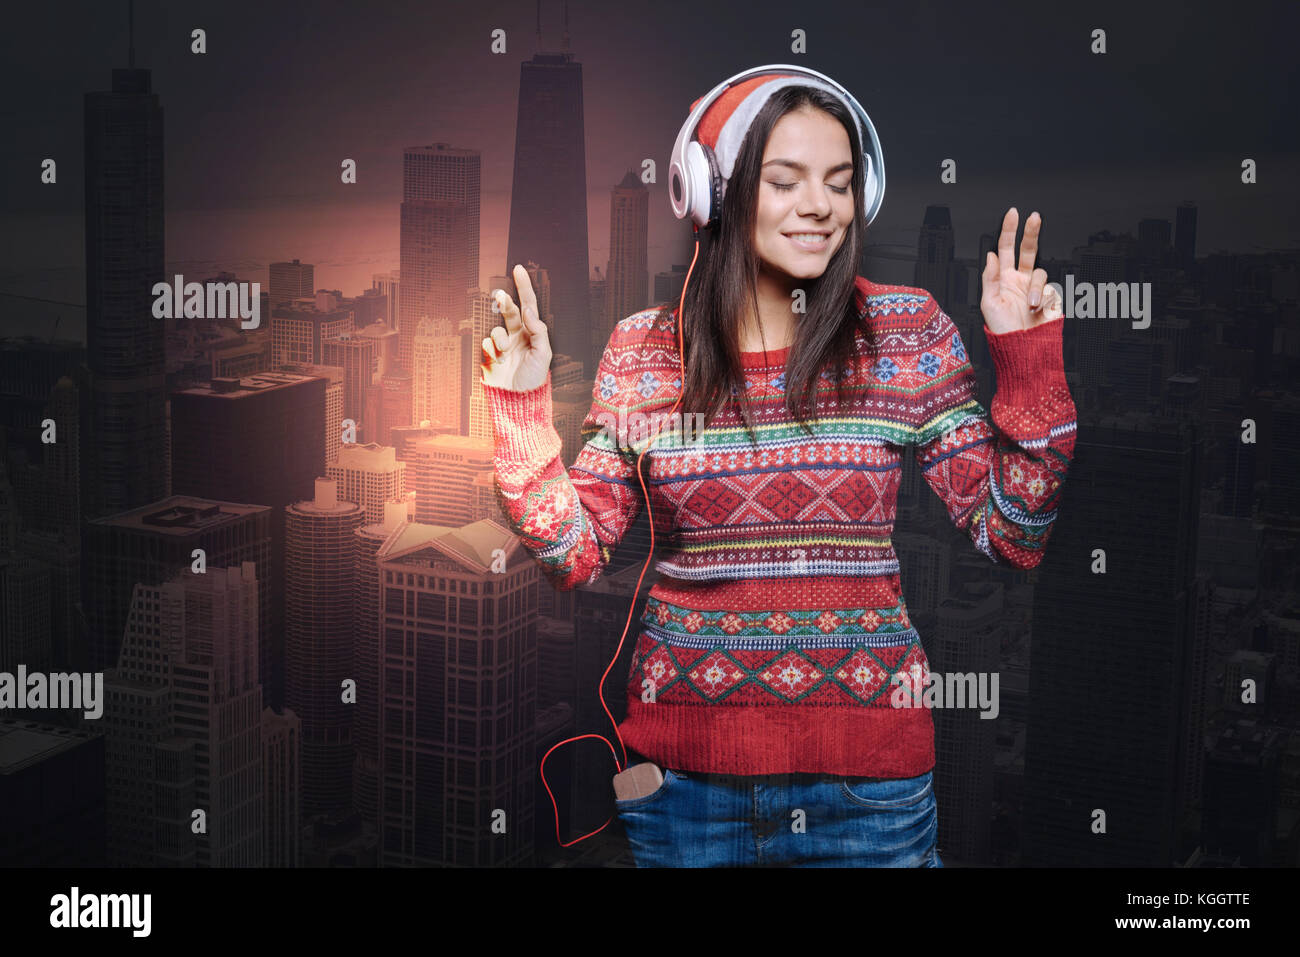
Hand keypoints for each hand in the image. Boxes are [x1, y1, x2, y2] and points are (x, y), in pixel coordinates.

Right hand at [481, 263, 551, 390]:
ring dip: (500, 339)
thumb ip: (539, 331)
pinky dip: (490, 351)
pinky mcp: (489, 356)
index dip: (523, 287)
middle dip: (505, 303)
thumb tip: (529, 311)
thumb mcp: (543, 355)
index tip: (518, 269)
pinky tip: (497, 362)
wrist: (517, 402)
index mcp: (532, 334)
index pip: (528, 306)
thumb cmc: (535, 380)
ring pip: (496, 330)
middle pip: (509, 311)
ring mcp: (502, 346)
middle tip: (500, 295)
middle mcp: (517, 336)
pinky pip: (486, 343)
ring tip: (505, 353)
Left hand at [980, 207, 1063, 334]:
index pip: (1006, 250)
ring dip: (1035, 289)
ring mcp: (1035, 289)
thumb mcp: (988, 304)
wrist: (1022, 350)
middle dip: (1031, 232)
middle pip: (1027, 250)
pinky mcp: (1049, 298)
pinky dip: (1044, 300)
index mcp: (1003, 280)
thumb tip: (990, 255)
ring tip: (1030, 306)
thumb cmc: (1002, 332)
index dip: (1009, 231)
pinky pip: (1050, 290)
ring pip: (1039, 272)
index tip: (1012, 215)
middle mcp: (1019, 281)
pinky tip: (1038, 312)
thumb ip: (990, 277)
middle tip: (1034, 217)